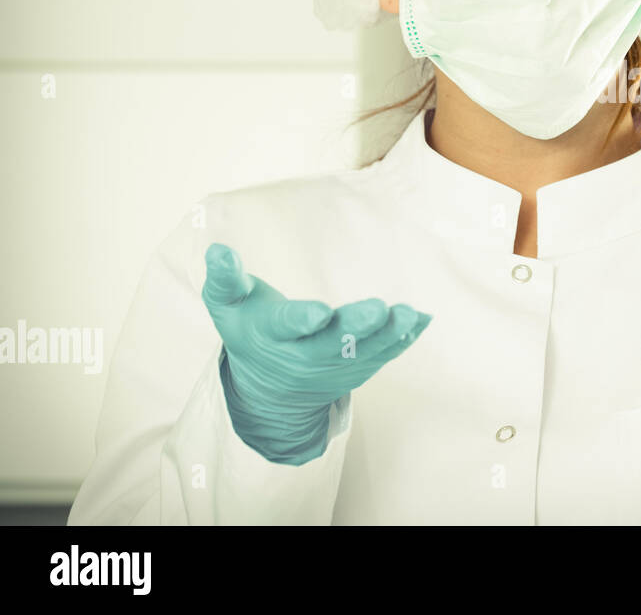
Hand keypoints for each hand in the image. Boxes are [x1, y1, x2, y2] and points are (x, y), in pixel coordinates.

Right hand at [201, 242, 431, 462]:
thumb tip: (217, 249)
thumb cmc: (250, 331)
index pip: (286, 327)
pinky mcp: (359, 368)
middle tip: (378, 310)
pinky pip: (385, 355)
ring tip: (410, 314)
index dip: (302, 320)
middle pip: (334, 343)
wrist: (270, 392)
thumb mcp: (228, 308)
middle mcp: (306, 356)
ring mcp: (336, 366)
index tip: (320, 312)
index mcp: (273, 337)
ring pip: (365, 352)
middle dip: (356, 328)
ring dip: (389, 334)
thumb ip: (224, 279)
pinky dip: (404, 339)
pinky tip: (423, 319)